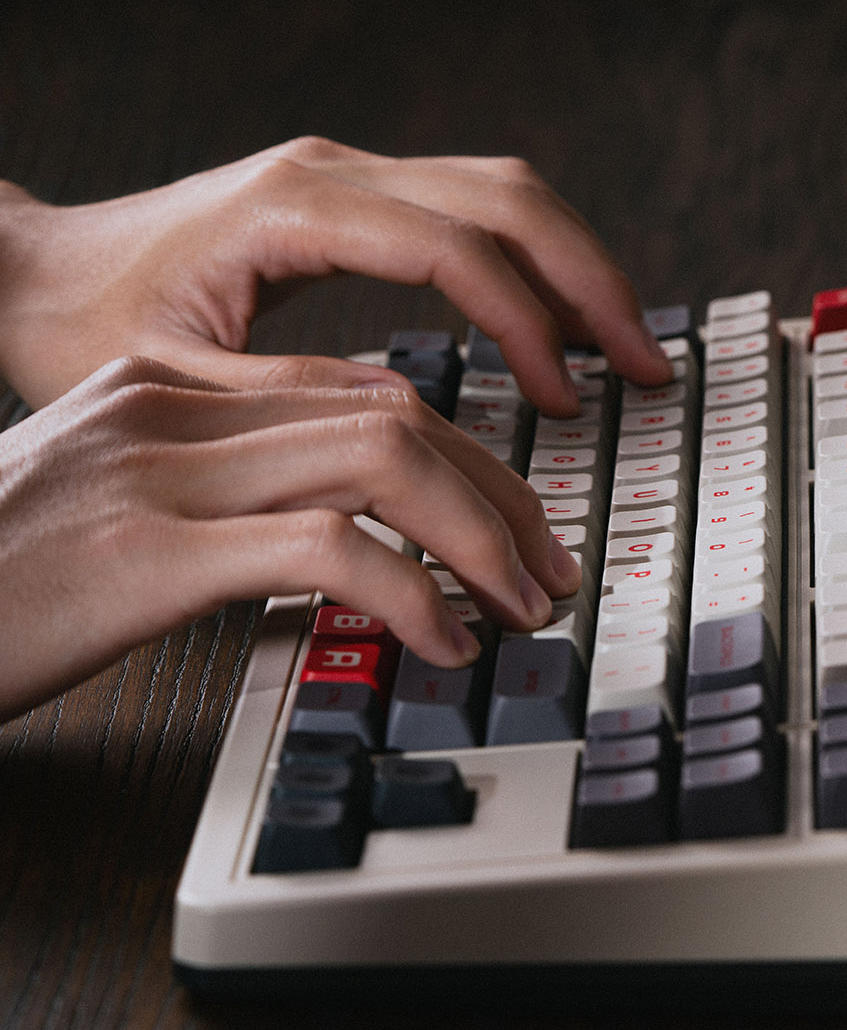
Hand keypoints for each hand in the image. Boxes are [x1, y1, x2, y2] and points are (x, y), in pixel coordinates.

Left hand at [0, 136, 669, 413]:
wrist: (31, 269)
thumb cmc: (83, 321)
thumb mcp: (179, 381)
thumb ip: (301, 397)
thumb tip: (414, 419)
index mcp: (295, 208)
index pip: (458, 249)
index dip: (527, 323)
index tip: (563, 395)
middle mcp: (333, 170)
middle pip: (510, 200)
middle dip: (592, 283)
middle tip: (644, 363)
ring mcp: (348, 173)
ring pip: (506, 193)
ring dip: (576, 266)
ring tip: (622, 346)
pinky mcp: (355, 196)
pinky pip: (477, 210)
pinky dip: (534, 263)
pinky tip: (556, 321)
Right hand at [0, 357, 580, 720]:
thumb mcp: (112, 520)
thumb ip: (220, 505)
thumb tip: (345, 541)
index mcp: (162, 392)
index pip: (359, 395)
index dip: (465, 457)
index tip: (518, 524)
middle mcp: (166, 410)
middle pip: (394, 412)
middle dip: (500, 492)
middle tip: (551, 568)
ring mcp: (155, 472)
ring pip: (382, 459)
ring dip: (480, 534)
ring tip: (523, 604)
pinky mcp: (145, 551)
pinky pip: (330, 549)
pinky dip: (411, 590)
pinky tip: (443, 638)